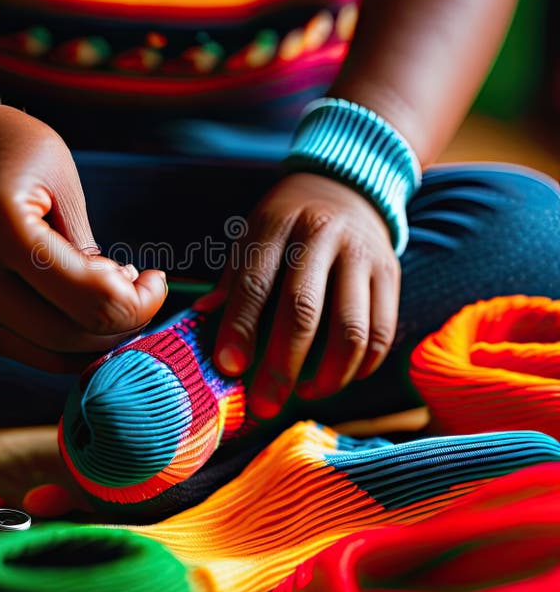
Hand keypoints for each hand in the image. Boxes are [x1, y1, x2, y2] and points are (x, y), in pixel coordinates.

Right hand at [0, 99, 167, 370]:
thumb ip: (85, 242)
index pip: (91, 298)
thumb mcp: (61, 177)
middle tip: (140, 283)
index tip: (154, 276)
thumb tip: (115, 297)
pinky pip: (41, 355)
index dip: (140, 300)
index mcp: (3, 232)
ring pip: (60, 356)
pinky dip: (77, 341)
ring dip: (102, 334)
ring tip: (110, 287)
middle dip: (126, 319)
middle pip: (77, 336)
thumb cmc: (11, 153)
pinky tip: (86, 303)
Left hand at [198, 173, 399, 418]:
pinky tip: (339, 378)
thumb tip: (201, 320)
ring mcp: (362, 254)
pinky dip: (362, 366)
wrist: (346, 187)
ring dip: (328, 375)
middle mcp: (322, 236)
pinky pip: (382, 331)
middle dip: (282, 365)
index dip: (240, 328)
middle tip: (264, 405)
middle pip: (303, 309)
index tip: (228, 367)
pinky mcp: (390, 273)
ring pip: (351, 328)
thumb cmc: (287, 222)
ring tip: (305, 395)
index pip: (255, 282)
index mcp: (277, 224)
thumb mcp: (252, 234)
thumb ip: (232, 278)